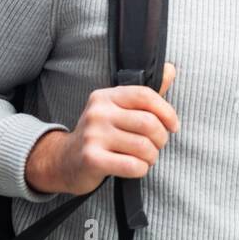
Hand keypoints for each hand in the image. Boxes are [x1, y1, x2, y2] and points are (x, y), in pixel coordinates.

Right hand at [26, 62, 177, 194]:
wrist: (65, 161)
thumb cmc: (100, 135)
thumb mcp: (118, 110)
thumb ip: (145, 95)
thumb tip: (170, 69)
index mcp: (106, 96)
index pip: (145, 95)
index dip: (167, 111)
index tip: (173, 126)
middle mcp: (98, 112)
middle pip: (148, 123)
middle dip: (161, 138)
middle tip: (157, 146)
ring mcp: (93, 136)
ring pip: (143, 147)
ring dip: (151, 156)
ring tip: (145, 158)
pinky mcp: (92, 159)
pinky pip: (132, 166)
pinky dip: (141, 169)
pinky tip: (135, 167)